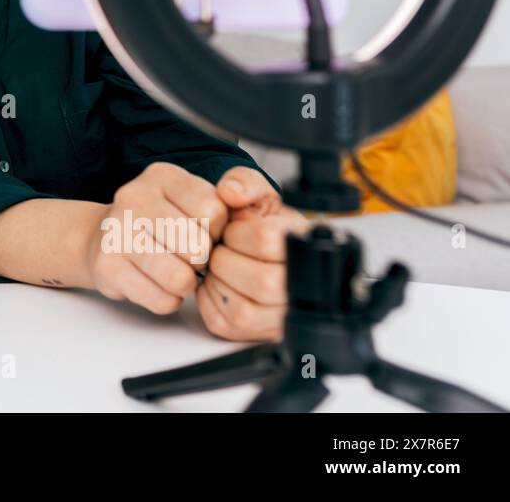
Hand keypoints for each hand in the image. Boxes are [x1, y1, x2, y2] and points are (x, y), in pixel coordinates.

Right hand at [84, 162, 226, 315]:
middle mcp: (134, 197)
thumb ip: (224, 202)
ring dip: (186, 283)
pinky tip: (157, 284)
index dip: (217, 231)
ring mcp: (115, 231)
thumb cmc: (160, 222)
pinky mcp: (106, 266)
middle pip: (196, 246)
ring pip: (179, 277)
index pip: (212, 210)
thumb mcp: (192, 199)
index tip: (205, 233)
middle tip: (190, 257)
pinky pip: (160, 299)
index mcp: (162, 176)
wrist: (103, 237)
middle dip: (202, 260)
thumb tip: (242, 210)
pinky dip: (168, 299)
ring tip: (177, 273)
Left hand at [195, 167, 309, 341]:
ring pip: (244, 309)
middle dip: (229, 260)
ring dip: (219, 282)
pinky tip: (218, 282)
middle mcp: (302, 287)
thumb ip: (244, 181)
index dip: (240, 233)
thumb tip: (231, 191)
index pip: (268, 242)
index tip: (233, 229)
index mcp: (303, 246)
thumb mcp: (256, 192)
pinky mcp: (255, 332)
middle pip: (263, 282)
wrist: (255, 246)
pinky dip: (210, 300)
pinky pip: (224, 322)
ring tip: (222, 265)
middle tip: (223, 249)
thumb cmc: (258, 223)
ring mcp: (281, 315)